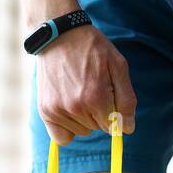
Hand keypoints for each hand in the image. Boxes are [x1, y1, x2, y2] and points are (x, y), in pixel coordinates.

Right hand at [36, 25, 136, 144]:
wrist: (59, 35)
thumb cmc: (92, 48)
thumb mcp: (118, 66)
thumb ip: (126, 99)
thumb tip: (127, 129)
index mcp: (96, 97)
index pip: (114, 126)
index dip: (114, 111)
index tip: (108, 94)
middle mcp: (76, 107)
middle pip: (98, 128)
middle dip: (100, 113)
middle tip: (91, 88)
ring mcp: (58, 110)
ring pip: (82, 131)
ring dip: (84, 119)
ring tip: (78, 93)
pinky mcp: (45, 111)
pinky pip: (62, 138)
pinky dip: (67, 129)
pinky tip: (68, 110)